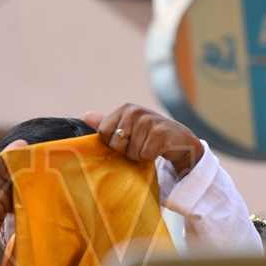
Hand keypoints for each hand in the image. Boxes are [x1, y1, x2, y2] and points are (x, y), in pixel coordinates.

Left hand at [84, 105, 203, 176]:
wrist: (179, 140)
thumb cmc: (149, 135)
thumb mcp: (127, 127)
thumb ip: (106, 123)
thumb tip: (86, 116)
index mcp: (125, 108)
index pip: (103, 132)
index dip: (112, 142)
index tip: (126, 140)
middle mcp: (135, 111)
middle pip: (116, 144)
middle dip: (127, 150)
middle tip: (141, 143)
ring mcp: (148, 120)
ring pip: (131, 152)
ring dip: (140, 155)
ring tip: (150, 146)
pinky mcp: (160, 132)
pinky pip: (145, 155)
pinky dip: (151, 157)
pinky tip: (158, 149)